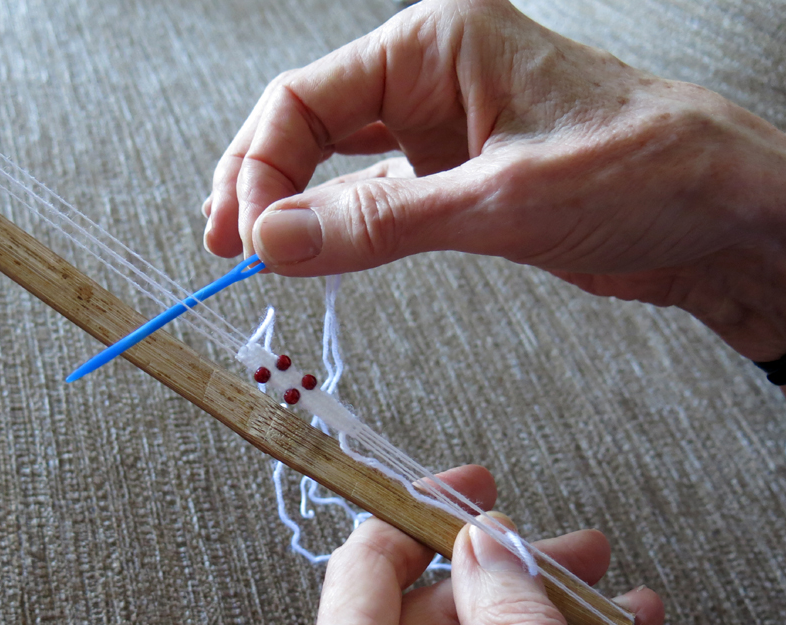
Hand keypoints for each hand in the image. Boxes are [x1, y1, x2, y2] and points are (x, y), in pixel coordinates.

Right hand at [204, 0, 785, 365]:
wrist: (722, 215)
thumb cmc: (642, 173)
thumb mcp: (500, 201)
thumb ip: (379, 223)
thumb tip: (272, 243)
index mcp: (434, 46)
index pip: (305, 98)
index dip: (260, 168)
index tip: (246, 239)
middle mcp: (428, 78)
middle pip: (304, 123)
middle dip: (257, 181)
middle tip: (225, 244)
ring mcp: (439, 129)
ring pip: (331, 162)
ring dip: (287, 206)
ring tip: (249, 254)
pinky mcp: (454, 178)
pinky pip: (372, 198)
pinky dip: (335, 229)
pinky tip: (309, 255)